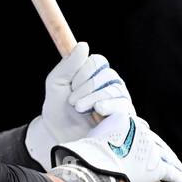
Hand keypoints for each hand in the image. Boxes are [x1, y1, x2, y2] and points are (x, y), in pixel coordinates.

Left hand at [25, 42, 134, 169]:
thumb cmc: (58, 109)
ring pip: (115, 89)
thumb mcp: (56, 83)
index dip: (83, 72)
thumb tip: (84, 44)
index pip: (98, 61)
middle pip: (107, 74)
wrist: (60, 136)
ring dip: (93, 98)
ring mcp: (119, 100)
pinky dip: (109, 105)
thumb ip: (69, 64)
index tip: (70, 86)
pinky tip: (98, 110)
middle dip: (86, 87)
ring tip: (79, 109)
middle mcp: (110, 84)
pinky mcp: (125, 117)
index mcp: (95, 73)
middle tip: (73, 102)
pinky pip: (123, 105)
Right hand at [52, 111, 181, 181]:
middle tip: (168, 156)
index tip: (149, 143)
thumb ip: (97, 135)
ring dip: (173, 162)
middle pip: (156, 142)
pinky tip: (181, 177)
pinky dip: (176, 175)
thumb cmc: (86, 156)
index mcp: (127, 123)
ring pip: (166, 156)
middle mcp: (141, 133)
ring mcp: (150, 150)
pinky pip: (170, 171)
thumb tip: (89, 124)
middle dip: (163, 150)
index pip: (140, 130)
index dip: (145, 138)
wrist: (92, 168)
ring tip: (179, 167)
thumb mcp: (92, 138)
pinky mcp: (155, 167)